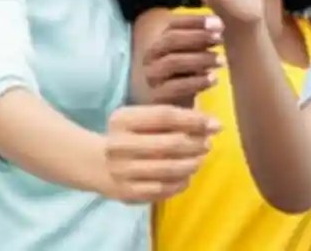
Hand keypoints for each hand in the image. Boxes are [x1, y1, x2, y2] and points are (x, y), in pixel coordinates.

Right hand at [100, 104, 218, 202]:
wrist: (95, 163)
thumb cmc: (129, 135)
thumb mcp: (141, 118)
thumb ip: (172, 118)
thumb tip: (212, 124)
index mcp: (123, 119)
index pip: (165, 116)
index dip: (194, 120)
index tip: (215, 124)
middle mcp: (119, 144)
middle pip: (169, 144)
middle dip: (196, 144)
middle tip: (208, 144)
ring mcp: (122, 171)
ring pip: (169, 169)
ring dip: (192, 164)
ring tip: (199, 159)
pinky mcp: (127, 192)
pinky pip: (163, 189)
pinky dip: (181, 183)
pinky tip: (186, 176)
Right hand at [143, 14, 224, 105]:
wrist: (174, 114)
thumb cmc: (187, 79)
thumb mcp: (194, 57)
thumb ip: (202, 40)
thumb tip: (219, 23)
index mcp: (159, 42)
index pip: (173, 24)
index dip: (195, 22)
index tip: (218, 23)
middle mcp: (150, 57)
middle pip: (171, 40)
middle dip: (198, 36)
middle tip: (220, 39)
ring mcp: (151, 77)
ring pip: (173, 62)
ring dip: (200, 58)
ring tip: (221, 61)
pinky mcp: (156, 98)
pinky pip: (174, 87)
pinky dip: (196, 81)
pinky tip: (214, 79)